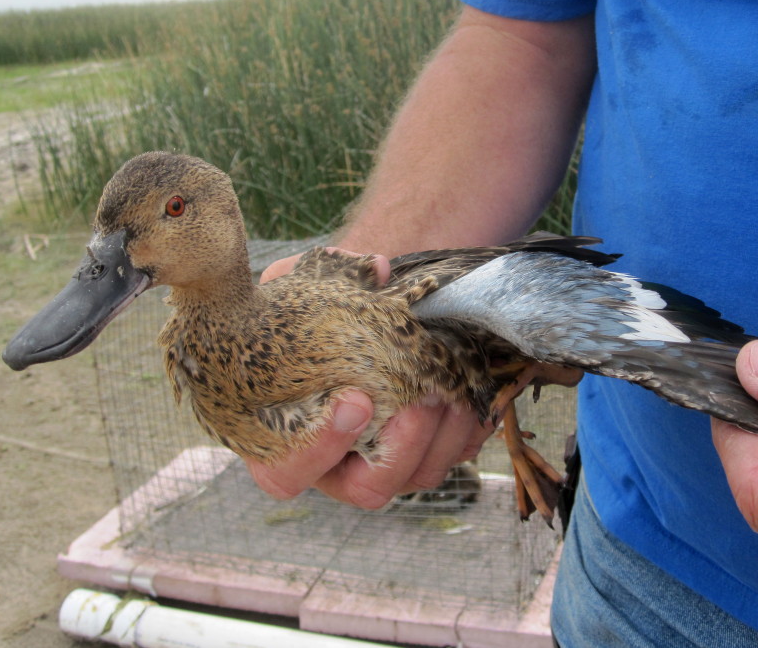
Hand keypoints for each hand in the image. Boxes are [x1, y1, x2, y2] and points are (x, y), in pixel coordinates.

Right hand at [248, 250, 492, 508]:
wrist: (357, 314)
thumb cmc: (314, 310)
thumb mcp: (299, 287)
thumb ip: (318, 276)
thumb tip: (377, 269)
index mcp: (281, 438)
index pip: (286, 473)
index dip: (318, 447)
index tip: (355, 400)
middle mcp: (335, 465)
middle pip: (367, 488)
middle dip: (402, 445)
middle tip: (422, 397)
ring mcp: (386, 464)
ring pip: (420, 477)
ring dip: (444, 436)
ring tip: (454, 388)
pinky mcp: (427, 453)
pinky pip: (455, 457)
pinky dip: (471, 430)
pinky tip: (475, 394)